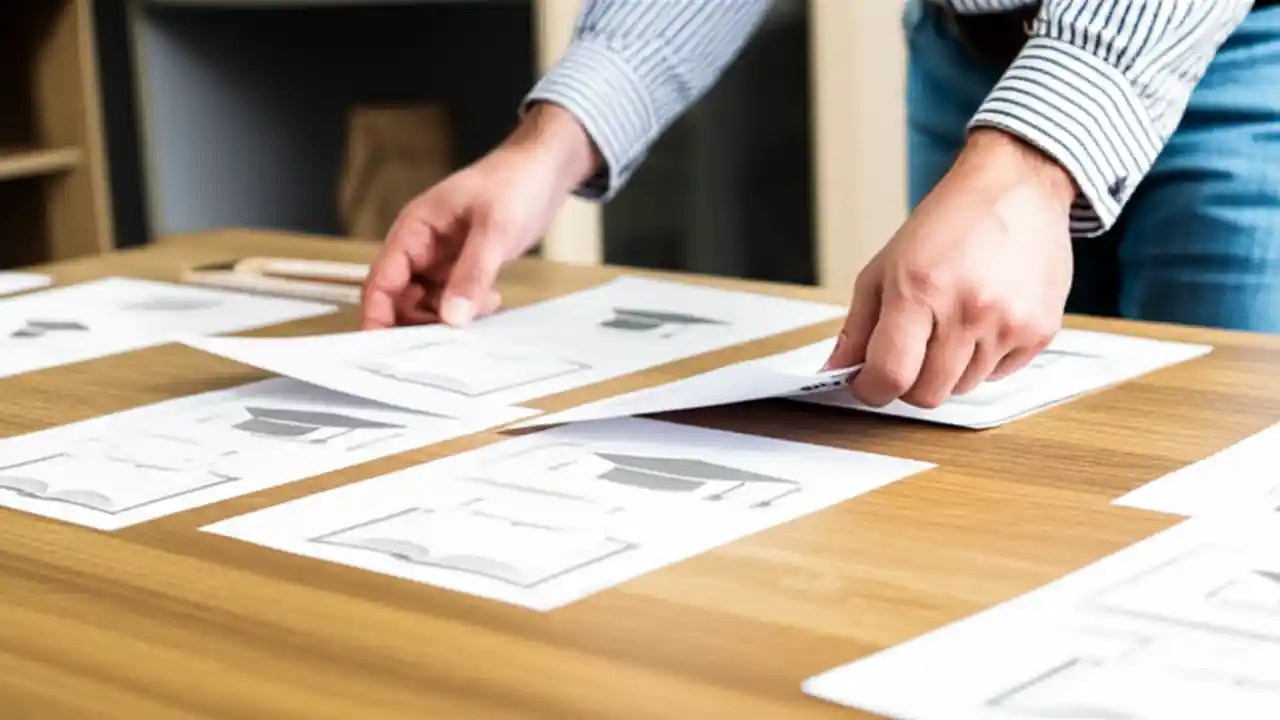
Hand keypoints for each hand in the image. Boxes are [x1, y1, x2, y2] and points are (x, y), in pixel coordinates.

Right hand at [361, 103, 599, 328]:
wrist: (545, 168)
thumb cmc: (515, 183)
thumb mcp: (495, 229)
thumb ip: (472, 273)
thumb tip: (451, 318)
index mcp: (414, 230)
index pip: (381, 280)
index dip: (377, 315)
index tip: (381, 349)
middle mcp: (422, 246)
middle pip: (401, 299)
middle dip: (421, 321)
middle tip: (449, 340)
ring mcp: (442, 257)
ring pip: (429, 303)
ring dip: (450, 316)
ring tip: (484, 305)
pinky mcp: (463, 265)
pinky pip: (454, 298)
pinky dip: (468, 307)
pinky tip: (492, 300)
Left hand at [823, 128, 1076, 407]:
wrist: (1016, 187)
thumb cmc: (948, 223)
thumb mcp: (886, 266)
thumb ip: (859, 325)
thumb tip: (838, 369)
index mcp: (919, 291)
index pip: (889, 375)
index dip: (871, 389)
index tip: (868, 384)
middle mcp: (967, 311)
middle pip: (928, 393)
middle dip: (908, 383)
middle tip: (909, 355)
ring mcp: (1008, 324)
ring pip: (963, 388)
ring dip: (948, 370)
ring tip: (951, 325)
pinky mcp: (1040, 331)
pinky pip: (999, 375)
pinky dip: (984, 361)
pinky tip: (983, 321)